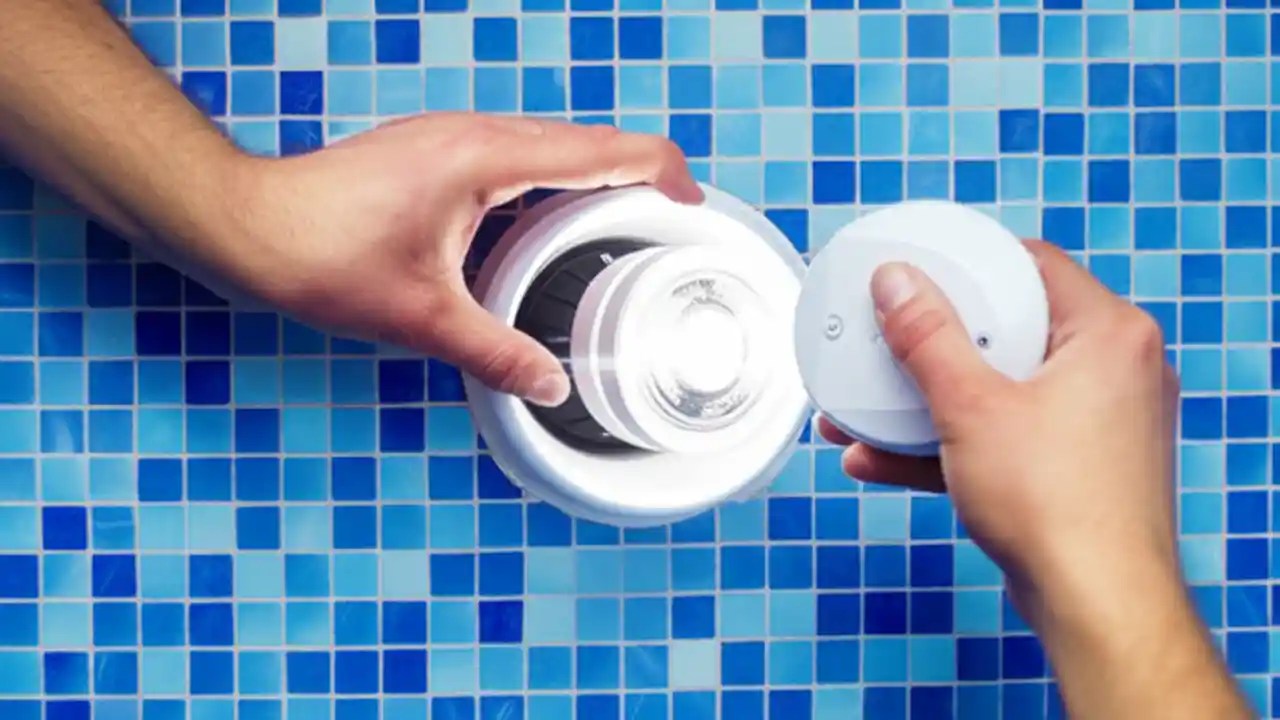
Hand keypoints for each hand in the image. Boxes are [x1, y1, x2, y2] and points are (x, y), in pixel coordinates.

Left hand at [210, 113, 701, 405]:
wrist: (246, 223)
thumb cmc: (319, 253)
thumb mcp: (422, 317)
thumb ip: (497, 353)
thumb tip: (550, 386)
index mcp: (485, 159)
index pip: (603, 149)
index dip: (660, 171)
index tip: (691, 203)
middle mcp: (475, 133)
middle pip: (584, 140)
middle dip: (635, 176)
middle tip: (667, 223)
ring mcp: (453, 136)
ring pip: (550, 145)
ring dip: (592, 176)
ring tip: (621, 224)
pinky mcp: (435, 150)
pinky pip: (517, 153)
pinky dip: (550, 182)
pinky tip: (549, 223)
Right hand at [819, 241, 1179, 614]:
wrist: (1097, 605)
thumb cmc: (1059, 509)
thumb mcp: (970, 408)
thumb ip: (927, 338)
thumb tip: (897, 282)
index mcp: (1109, 335)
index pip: (1032, 265)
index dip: (968, 263)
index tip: (921, 270)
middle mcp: (1117, 371)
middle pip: (1010, 328)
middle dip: (936, 342)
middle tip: (891, 336)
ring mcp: (1100, 423)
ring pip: (1002, 388)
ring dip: (932, 398)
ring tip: (869, 405)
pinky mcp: (1078, 466)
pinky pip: (1006, 434)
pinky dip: (953, 441)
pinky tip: (882, 457)